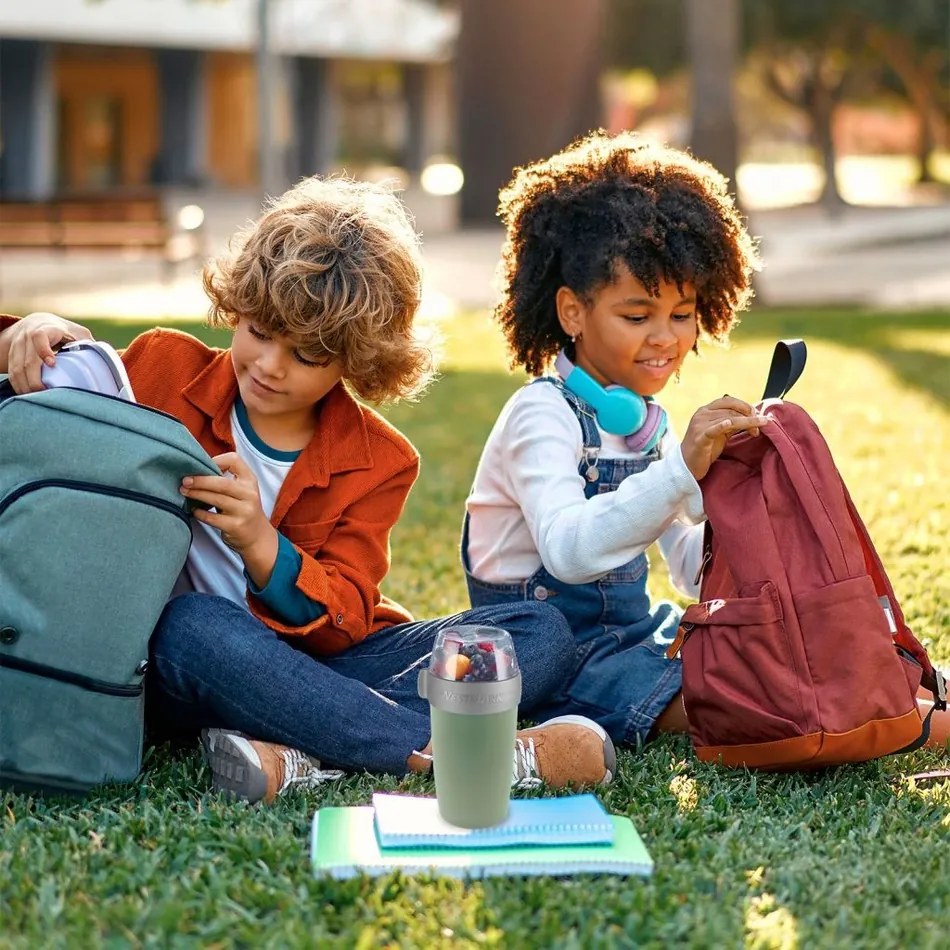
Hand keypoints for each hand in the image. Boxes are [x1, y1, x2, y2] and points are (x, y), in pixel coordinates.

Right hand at [1, 312, 94, 393]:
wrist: (36, 322)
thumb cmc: (63, 331)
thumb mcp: (78, 333)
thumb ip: (89, 345)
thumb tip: (108, 362)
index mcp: (47, 328)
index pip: (40, 337)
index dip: (44, 351)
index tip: (52, 364)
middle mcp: (28, 336)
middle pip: (27, 359)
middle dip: (34, 378)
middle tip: (44, 392)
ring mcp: (18, 345)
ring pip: (16, 367)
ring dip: (25, 385)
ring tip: (36, 397)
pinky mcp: (12, 355)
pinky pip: (12, 371)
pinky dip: (18, 384)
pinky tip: (26, 394)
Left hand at [180, 452, 278, 587]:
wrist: (257, 536)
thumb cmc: (243, 508)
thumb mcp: (243, 490)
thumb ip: (227, 479)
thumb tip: (196, 470)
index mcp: (250, 481)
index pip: (234, 460)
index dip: (216, 460)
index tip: (202, 465)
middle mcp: (249, 494)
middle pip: (222, 483)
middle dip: (200, 480)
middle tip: (184, 481)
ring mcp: (244, 511)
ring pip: (216, 499)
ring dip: (197, 494)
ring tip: (184, 492)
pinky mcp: (235, 526)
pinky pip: (212, 518)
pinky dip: (200, 513)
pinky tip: (194, 510)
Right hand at [680, 395, 769, 480]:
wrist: (687, 465)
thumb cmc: (705, 448)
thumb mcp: (721, 432)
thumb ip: (732, 423)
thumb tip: (752, 416)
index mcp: (705, 410)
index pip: (728, 400)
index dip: (745, 405)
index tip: (758, 416)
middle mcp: (702, 414)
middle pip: (730, 410)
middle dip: (749, 417)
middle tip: (761, 426)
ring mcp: (700, 425)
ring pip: (728, 419)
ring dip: (746, 423)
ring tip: (757, 430)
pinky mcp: (700, 438)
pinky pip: (713, 429)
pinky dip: (722, 426)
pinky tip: (729, 424)